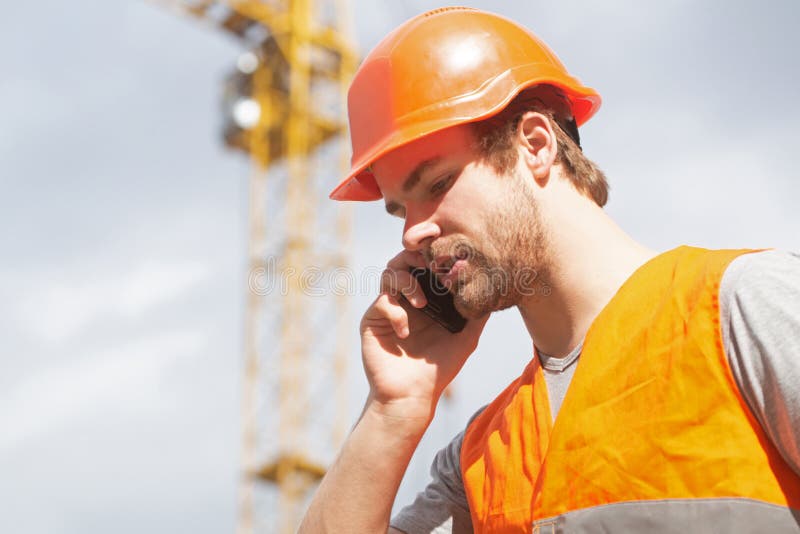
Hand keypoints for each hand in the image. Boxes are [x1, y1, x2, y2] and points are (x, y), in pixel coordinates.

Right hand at [360, 250, 488, 422]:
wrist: (413, 396)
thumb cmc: (439, 368)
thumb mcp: (466, 337)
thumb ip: (477, 312)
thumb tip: (496, 286)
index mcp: (426, 297)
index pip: (426, 264)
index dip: (435, 254)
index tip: (450, 257)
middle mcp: (405, 299)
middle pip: (404, 259)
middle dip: (418, 257)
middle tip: (433, 267)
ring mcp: (388, 308)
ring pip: (390, 273)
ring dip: (408, 282)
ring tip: (422, 304)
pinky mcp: (372, 321)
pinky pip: (382, 302)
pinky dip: (397, 313)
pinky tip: (407, 333)